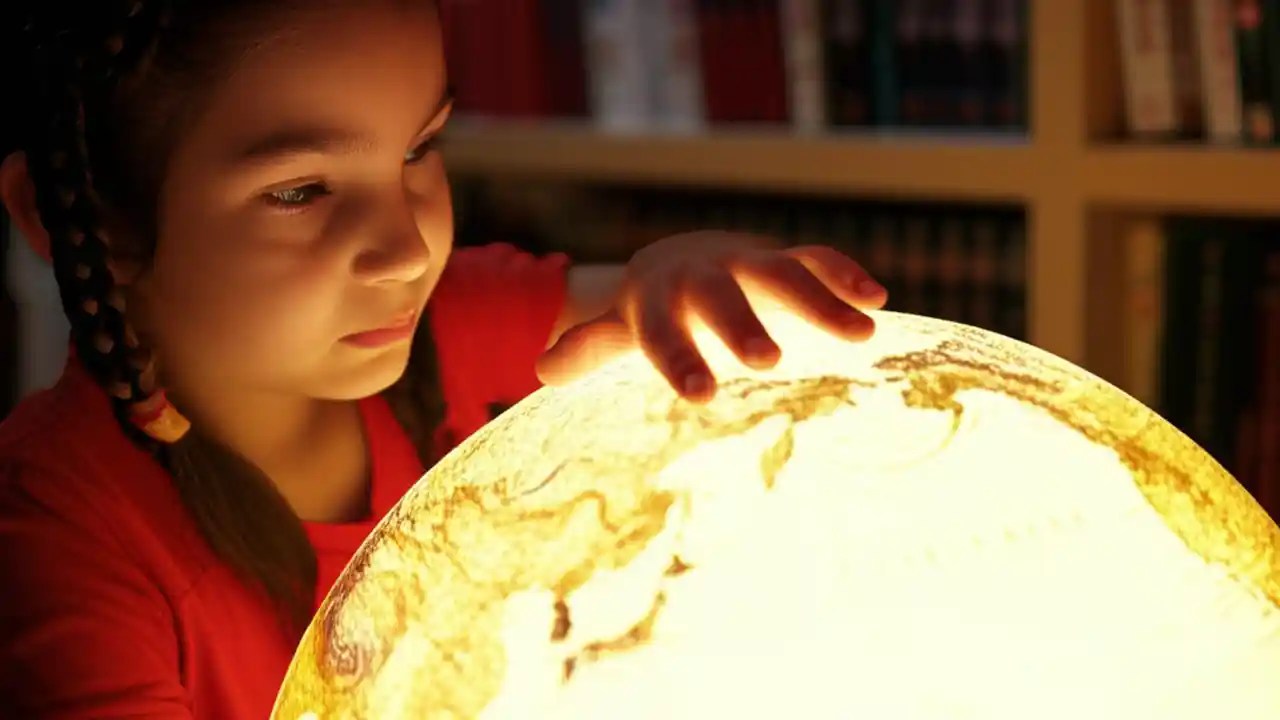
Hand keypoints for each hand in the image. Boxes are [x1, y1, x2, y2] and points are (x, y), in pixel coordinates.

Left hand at [536, 231, 887, 401]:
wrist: (681, 262)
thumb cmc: (650, 314)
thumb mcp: (620, 330)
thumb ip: (589, 350)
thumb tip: (541, 370)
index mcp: (657, 299)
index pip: (664, 331)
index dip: (679, 358)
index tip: (700, 394)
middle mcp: (703, 275)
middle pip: (720, 294)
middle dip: (741, 323)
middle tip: (764, 359)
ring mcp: (747, 264)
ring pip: (780, 273)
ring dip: (817, 301)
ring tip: (858, 335)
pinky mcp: (784, 261)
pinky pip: (816, 260)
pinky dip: (844, 275)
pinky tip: (878, 302)